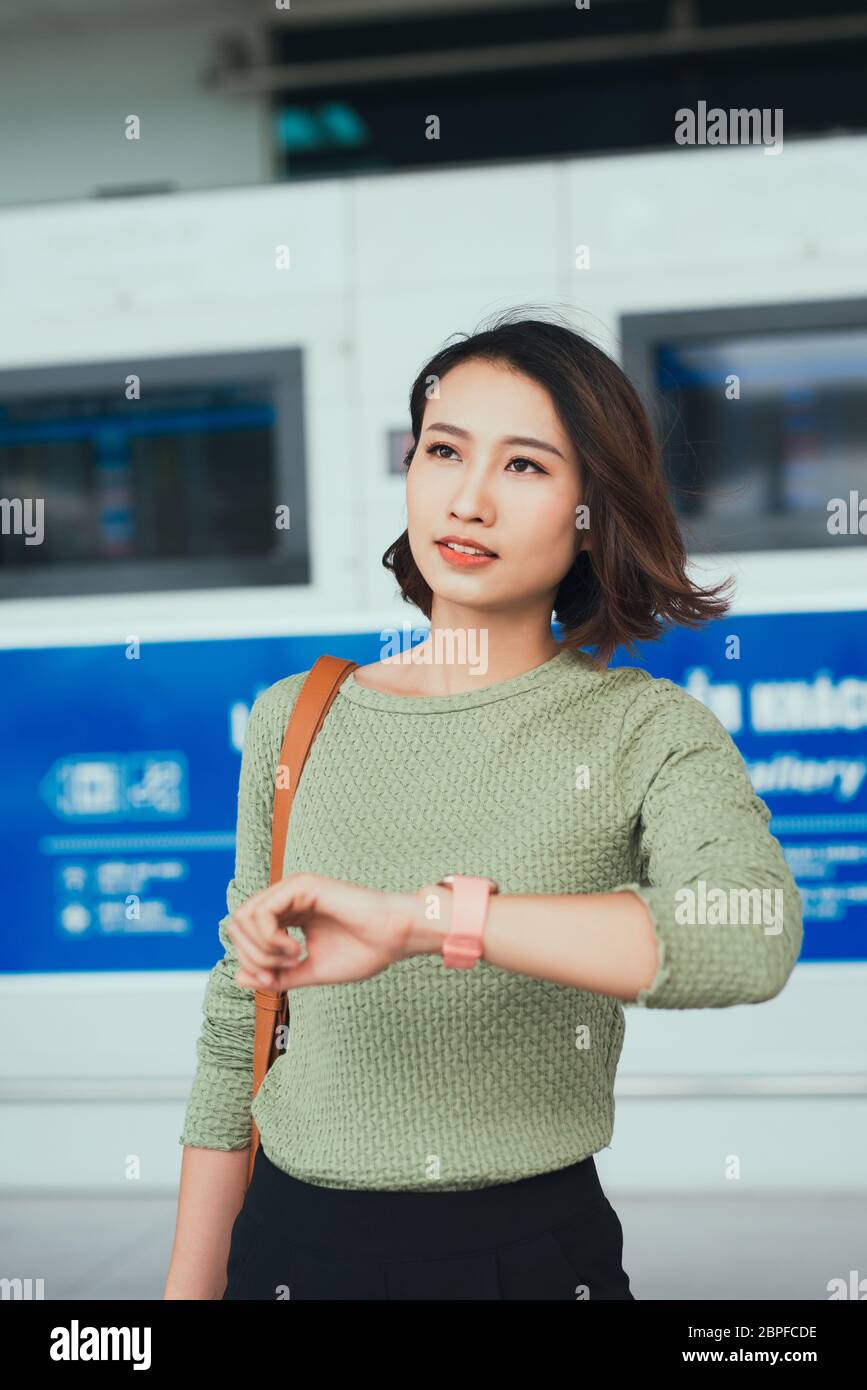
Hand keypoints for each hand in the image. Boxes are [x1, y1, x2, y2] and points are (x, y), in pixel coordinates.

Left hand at [226, 872, 422, 990]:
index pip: (244, 934)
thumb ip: (276, 975)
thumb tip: (238, 977)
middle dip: (251, 957)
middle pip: (237, 924)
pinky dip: (270, 938)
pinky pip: (262, 912)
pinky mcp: (301, 885)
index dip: (250, 962)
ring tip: (291, 958)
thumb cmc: (362, 951)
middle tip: (279, 971)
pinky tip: (294, 949)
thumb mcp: (308, 971)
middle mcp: (286, 897)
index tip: (273, 980)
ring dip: (261, 949)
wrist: (393, 938)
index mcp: (287, 913)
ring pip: (244, 917)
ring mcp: (292, 888)